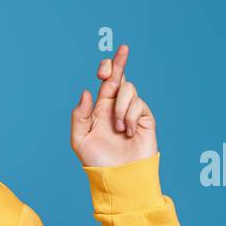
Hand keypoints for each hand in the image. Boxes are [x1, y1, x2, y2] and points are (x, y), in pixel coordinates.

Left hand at [70, 44, 156, 167]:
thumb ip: (80, 115)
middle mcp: (116, 107)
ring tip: (118, 129)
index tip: (104, 66)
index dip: (107, 68)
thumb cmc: (97, 161)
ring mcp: (132, 112)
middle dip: (120, 60)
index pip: (105, 82)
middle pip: (121, 76)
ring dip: (120, 107)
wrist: (118, 177)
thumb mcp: (80, 139)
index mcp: (100, 108)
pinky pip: (138, 105)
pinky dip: (129, 117)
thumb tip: (87, 91)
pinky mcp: (145, 119)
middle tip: (123, 49)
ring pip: (128, 90)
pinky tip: (127, 132)